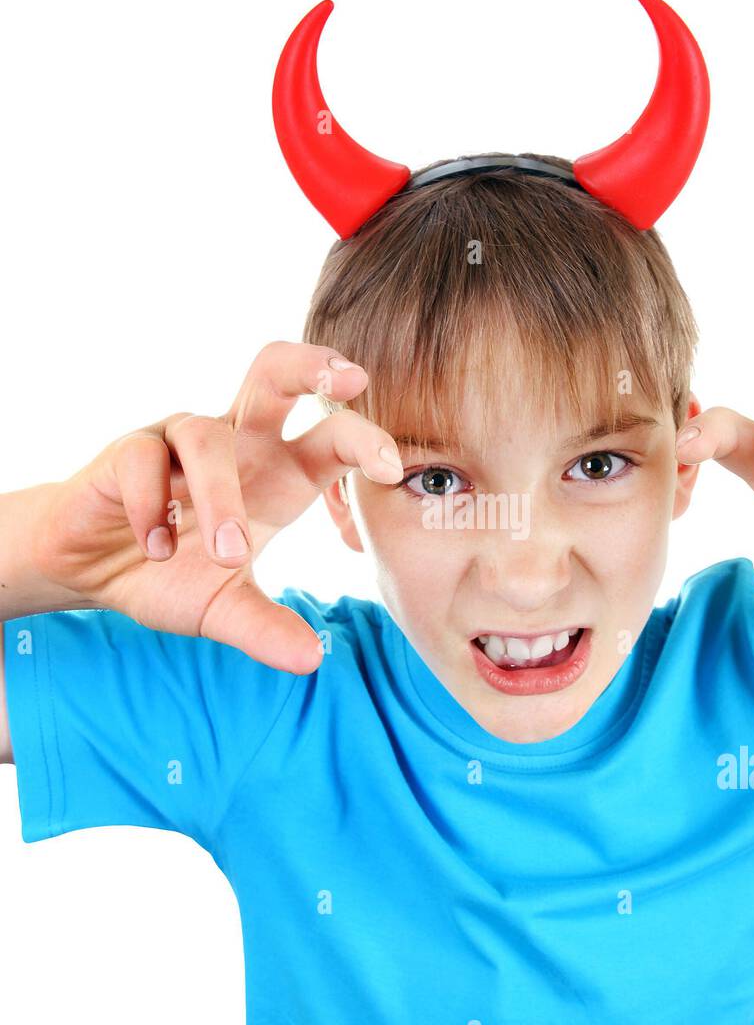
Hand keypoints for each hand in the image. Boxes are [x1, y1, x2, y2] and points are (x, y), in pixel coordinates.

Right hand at [27, 342, 403, 671]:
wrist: (90, 572)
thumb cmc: (170, 574)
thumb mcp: (223, 610)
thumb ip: (265, 629)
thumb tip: (312, 660)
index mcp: (279, 472)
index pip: (330, 438)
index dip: (365, 443)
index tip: (391, 467)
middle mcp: (237, 442)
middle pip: (276, 372)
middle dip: (313, 364)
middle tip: (352, 379)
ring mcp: (179, 440)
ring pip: (207, 437)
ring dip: (221, 498)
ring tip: (226, 556)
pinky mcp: (127, 450)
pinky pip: (143, 460)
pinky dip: (154, 507)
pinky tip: (155, 549)